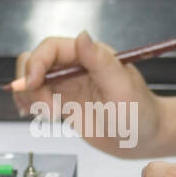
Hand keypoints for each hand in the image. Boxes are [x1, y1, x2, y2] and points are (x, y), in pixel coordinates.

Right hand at [10, 30, 168, 157]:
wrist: (145, 139)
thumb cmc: (142, 114)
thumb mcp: (123, 89)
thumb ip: (101, 62)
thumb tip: (82, 36)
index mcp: (91, 55)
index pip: (51, 48)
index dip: (36, 63)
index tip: (32, 84)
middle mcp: (76, 66)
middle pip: (35, 62)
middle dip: (31, 85)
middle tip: (46, 111)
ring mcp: (68, 84)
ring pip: (32, 80)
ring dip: (30, 97)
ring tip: (49, 117)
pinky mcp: (64, 102)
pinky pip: (36, 97)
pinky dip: (29, 105)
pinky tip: (38, 116)